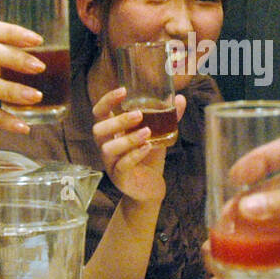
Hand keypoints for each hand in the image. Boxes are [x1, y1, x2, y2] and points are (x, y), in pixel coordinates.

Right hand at [91, 87, 183, 204]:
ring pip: (108, 148)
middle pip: (98, 129)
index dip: (107, 100)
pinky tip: (148, 147)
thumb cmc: (149, 157)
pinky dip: (135, 155)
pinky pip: (122, 165)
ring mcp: (111, 163)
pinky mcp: (120, 178)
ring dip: (128, 138)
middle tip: (139, 114)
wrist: (151, 187)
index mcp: (111, 132)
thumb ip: (167, 117)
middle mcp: (106, 146)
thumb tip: (180, 98)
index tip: (123, 90)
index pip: (99, 112)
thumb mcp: (157, 134)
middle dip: (118, 120)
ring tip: (147, 131)